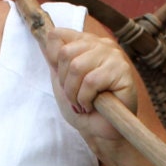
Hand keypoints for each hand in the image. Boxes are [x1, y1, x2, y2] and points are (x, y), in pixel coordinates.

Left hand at [43, 26, 138, 147]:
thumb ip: (55, 61)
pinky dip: (86, 99)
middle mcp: (101, 44)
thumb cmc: (83, 106)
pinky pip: (91, 81)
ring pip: (77, 66)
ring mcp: (114, 56)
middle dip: (65, 82)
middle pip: (65, 52)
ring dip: (74, 93)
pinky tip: (92, 106)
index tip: (63, 79)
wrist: (100, 130)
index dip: (53, 59)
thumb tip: (42, 41)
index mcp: (86, 43)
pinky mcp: (123, 71)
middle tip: (74, 96)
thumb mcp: (62, 81)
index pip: (57, 35)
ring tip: (82, 103)